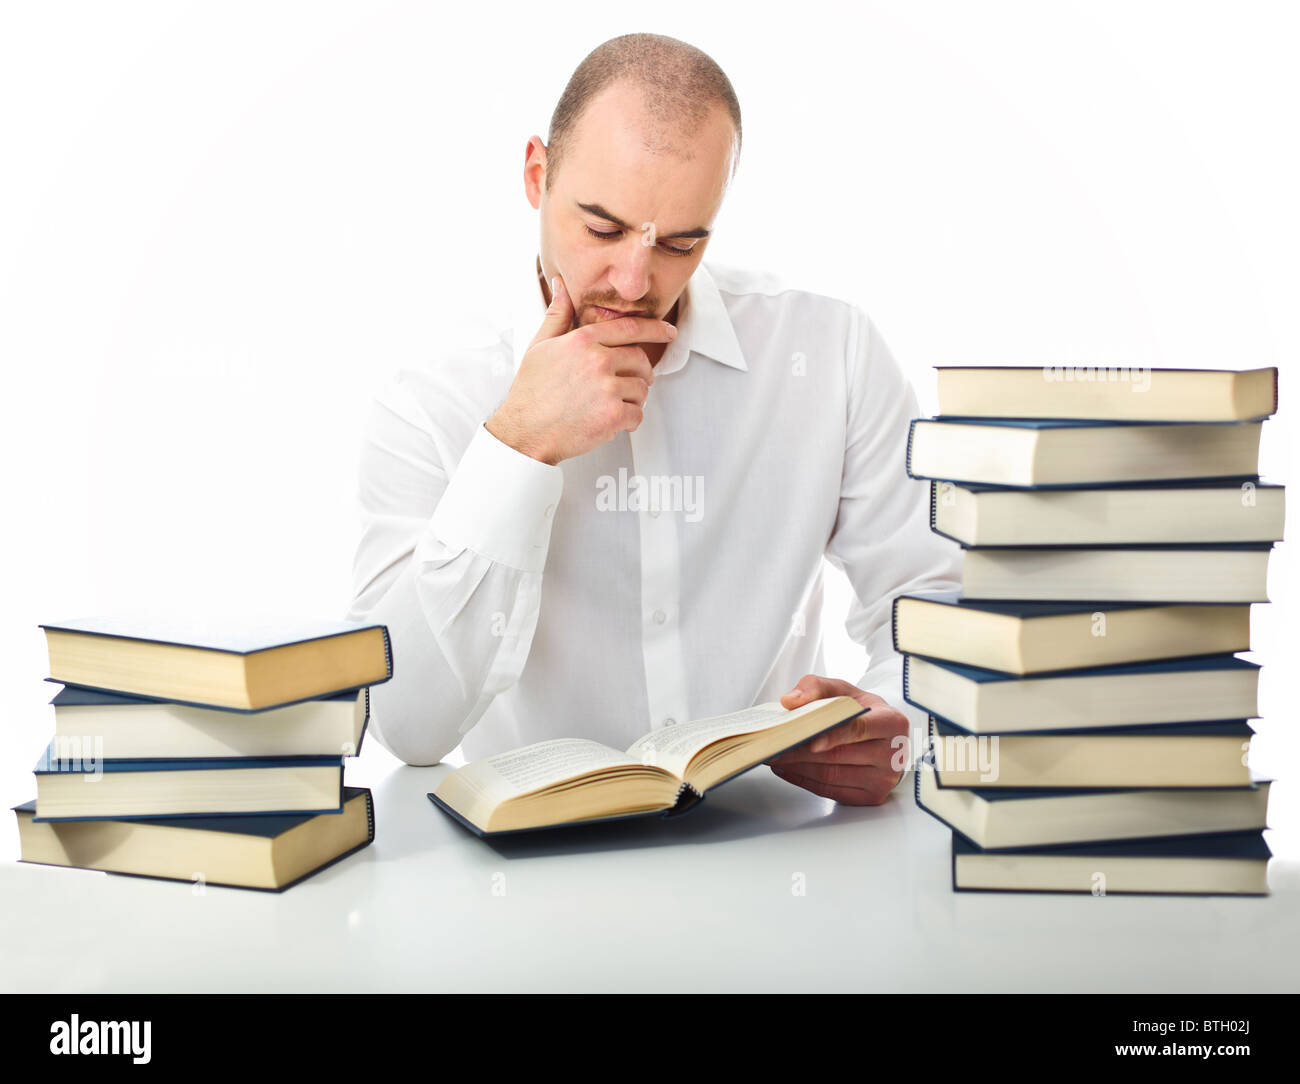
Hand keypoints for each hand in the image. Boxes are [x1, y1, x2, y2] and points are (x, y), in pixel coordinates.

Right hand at [485, 275, 676, 464]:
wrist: (525, 431)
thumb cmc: (531, 391)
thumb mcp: (540, 346)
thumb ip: (557, 315)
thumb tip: (560, 285)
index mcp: (583, 340)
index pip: (630, 328)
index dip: (655, 328)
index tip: (668, 331)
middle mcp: (598, 360)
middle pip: (640, 360)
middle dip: (639, 372)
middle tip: (627, 384)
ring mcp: (607, 388)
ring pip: (641, 389)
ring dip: (632, 399)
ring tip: (611, 405)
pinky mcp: (613, 415)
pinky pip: (638, 414)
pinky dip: (629, 421)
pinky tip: (611, 422)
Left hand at [765, 675, 910, 805]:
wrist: (882, 734)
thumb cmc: (862, 711)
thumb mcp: (844, 691)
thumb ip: (817, 687)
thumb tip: (791, 701)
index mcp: (892, 722)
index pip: (859, 729)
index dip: (834, 735)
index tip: (810, 740)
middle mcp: (893, 754)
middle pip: (840, 756)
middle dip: (801, 751)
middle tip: (774, 745)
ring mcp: (884, 779)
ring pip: (832, 776)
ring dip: (798, 767)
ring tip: (774, 755)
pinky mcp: (871, 796)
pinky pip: (831, 791)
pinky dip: (803, 780)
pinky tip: (786, 768)